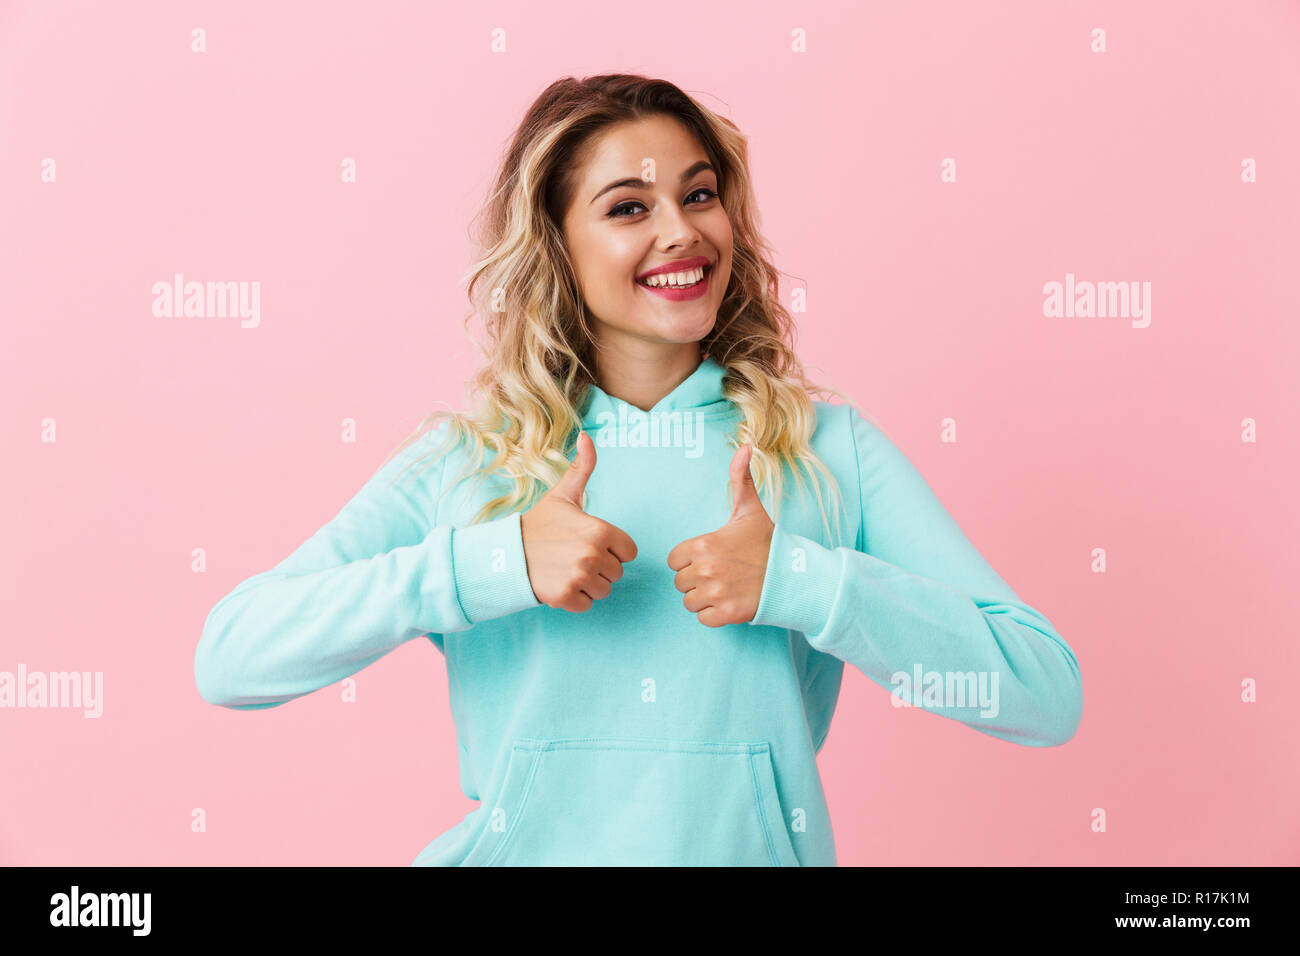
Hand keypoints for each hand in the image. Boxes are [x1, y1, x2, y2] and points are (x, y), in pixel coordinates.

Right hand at [520, 429, 637, 612]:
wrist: (505, 553)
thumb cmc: (539, 525)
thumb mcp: (563, 495)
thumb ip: (582, 467)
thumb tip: (587, 436)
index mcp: (599, 530)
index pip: (628, 552)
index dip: (612, 549)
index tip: (590, 543)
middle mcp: (593, 554)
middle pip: (617, 573)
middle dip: (600, 568)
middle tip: (573, 557)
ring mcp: (580, 577)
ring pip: (604, 590)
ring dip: (588, 584)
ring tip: (566, 570)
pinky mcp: (566, 597)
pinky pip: (587, 605)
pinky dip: (575, 599)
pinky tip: (559, 583)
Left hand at [667, 443, 773, 627]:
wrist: (795, 575)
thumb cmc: (768, 542)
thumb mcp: (750, 509)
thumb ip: (740, 478)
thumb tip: (745, 445)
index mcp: (703, 544)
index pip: (674, 560)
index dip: (689, 560)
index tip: (710, 558)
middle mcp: (705, 569)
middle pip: (680, 582)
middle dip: (696, 580)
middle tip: (721, 574)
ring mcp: (714, 593)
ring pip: (689, 601)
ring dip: (703, 598)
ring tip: (725, 588)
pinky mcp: (725, 614)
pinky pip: (702, 618)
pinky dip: (713, 614)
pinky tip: (729, 602)